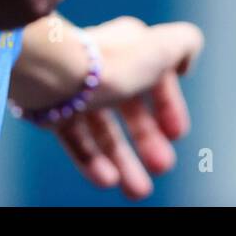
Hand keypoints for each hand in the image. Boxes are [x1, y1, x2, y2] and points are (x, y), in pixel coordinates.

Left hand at [47, 16, 203, 200]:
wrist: (52, 74)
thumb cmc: (111, 63)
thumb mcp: (161, 49)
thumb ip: (184, 45)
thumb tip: (184, 60)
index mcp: (128, 47)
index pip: (154, 78)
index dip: (169, 106)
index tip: (178, 134)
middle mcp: (102, 66)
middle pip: (130, 109)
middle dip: (148, 141)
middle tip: (162, 167)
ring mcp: (76, 90)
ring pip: (104, 130)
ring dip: (124, 161)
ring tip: (138, 191)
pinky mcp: (52, 111)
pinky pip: (76, 139)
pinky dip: (93, 161)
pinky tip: (107, 180)